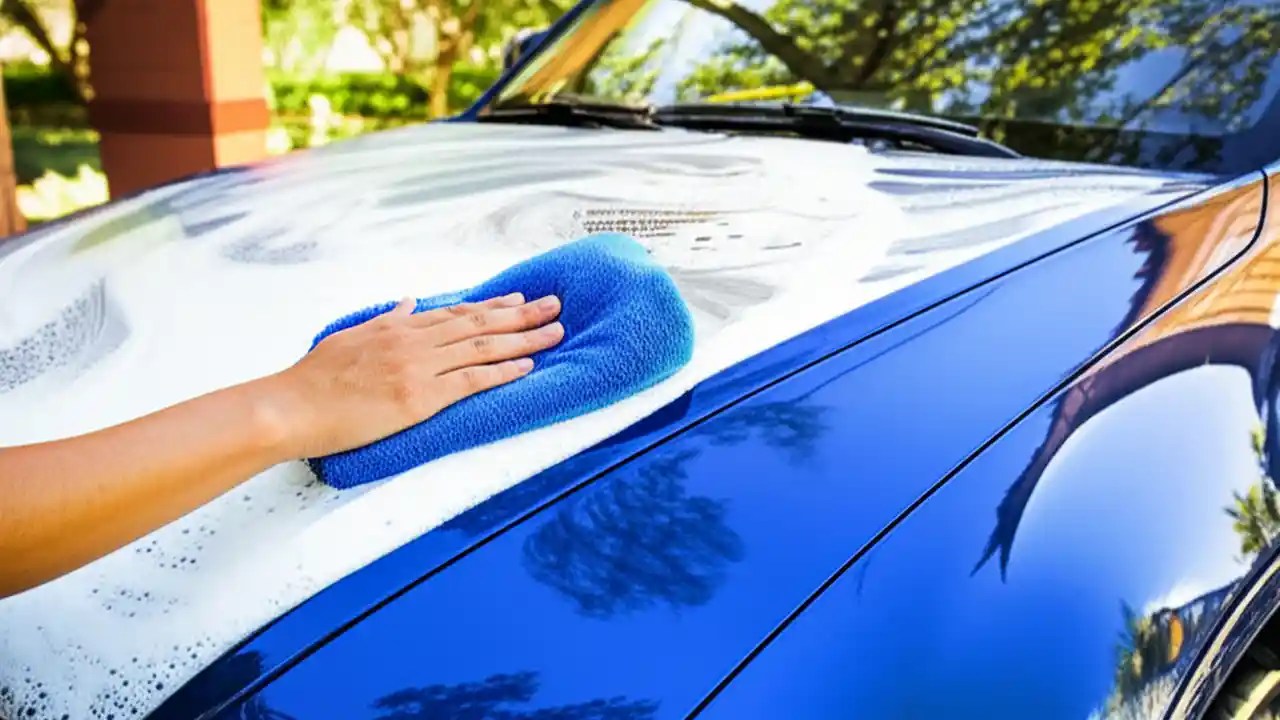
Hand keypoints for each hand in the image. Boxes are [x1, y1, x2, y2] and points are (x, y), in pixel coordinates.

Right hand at [257, 293, 563, 459]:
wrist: (291, 406)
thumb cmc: (313, 379)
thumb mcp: (351, 336)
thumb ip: (386, 319)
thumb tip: (410, 302)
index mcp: (399, 328)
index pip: (456, 312)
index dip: (493, 304)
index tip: (519, 297)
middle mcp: (414, 342)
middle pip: (479, 323)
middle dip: (522, 314)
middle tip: (556, 305)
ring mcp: (419, 368)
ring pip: (483, 347)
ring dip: (524, 339)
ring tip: (556, 332)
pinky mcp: (420, 398)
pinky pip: (471, 382)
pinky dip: (502, 372)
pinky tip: (528, 366)